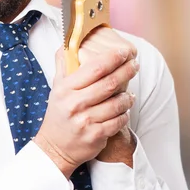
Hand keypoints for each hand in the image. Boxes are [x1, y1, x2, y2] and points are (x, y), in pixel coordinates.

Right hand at [33, 28, 138, 177]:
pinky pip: (118, 121)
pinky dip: (125, 114)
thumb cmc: (59, 113)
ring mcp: (86, 120)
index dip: (113, 58)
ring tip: (130, 93)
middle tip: (135, 65)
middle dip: (126, 71)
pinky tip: (124, 110)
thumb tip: (67, 43)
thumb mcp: (56, 88)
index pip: (94, 68)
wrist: (54, 147)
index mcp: (66, 89)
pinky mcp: (96, 135)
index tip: (123, 52)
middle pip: (109, 83)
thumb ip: (63, 64)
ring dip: (128, 96)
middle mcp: (75, 103)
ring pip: (117, 103)